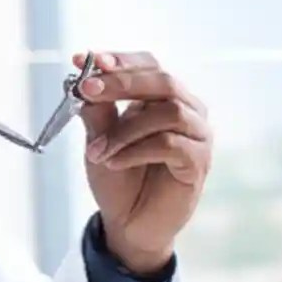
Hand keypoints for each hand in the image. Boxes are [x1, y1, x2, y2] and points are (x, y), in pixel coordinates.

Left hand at [76, 52, 212, 275]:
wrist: (128, 223)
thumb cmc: (119, 178)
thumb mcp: (100, 139)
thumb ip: (97, 110)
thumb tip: (83, 79)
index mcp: (164, 98)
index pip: (148, 65)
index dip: (120, 60)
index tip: (86, 58)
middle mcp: (187, 110)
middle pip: (163, 81)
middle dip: (122, 83)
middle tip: (88, 90)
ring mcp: (197, 136)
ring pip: (168, 112)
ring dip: (125, 128)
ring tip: (98, 150)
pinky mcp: (199, 162)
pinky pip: (171, 144)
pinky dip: (136, 150)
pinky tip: (114, 161)